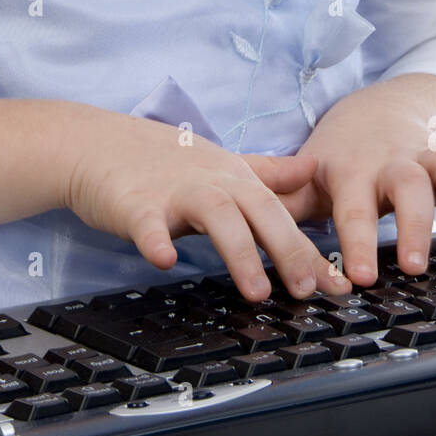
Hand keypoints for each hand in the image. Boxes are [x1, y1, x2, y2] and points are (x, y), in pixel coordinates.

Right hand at [64, 106, 352, 300]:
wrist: (97, 144)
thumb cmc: (161, 160)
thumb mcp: (222, 163)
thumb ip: (268, 171)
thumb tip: (312, 168)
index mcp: (235, 177)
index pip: (282, 214)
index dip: (311, 250)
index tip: (339, 284)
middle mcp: (212, 181)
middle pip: (259, 211)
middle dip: (288, 250)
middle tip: (308, 290)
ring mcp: (174, 191)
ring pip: (216, 216)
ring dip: (239, 252)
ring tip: (256, 291)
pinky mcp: (135, 204)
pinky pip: (147, 223)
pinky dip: (156, 239)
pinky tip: (164, 259)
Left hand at [272, 75, 435, 284]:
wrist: (394, 100)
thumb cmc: (351, 151)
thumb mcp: (317, 172)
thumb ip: (287, 203)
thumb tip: (248, 232)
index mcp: (355, 169)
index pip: (354, 206)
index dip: (357, 240)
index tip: (360, 278)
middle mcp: (396, 158)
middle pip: (409, 185)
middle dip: (414, 226)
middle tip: (412, 267)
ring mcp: (434, 149)